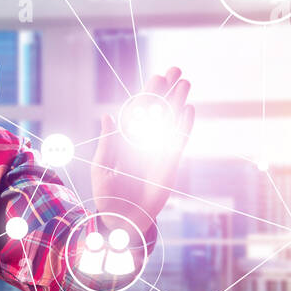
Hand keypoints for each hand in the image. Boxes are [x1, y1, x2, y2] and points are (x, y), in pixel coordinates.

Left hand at [89, 67, 194, 236]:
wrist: (122, 221)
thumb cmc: (107, 196)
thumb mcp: (102, 168)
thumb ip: (107, 143)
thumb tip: (108, 116)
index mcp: (125, 140)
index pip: (137, 111)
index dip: (147, 94)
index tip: (156, 78)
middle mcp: (143, 142)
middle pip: (157, 111)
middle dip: (166, 91)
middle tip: (176, 69)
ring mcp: (158, 152)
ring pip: (170, 122)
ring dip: (177, 102)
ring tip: (186, 82)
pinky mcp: (169, 165)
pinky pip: (178, 142)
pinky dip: (184, 126)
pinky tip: (189, 109)